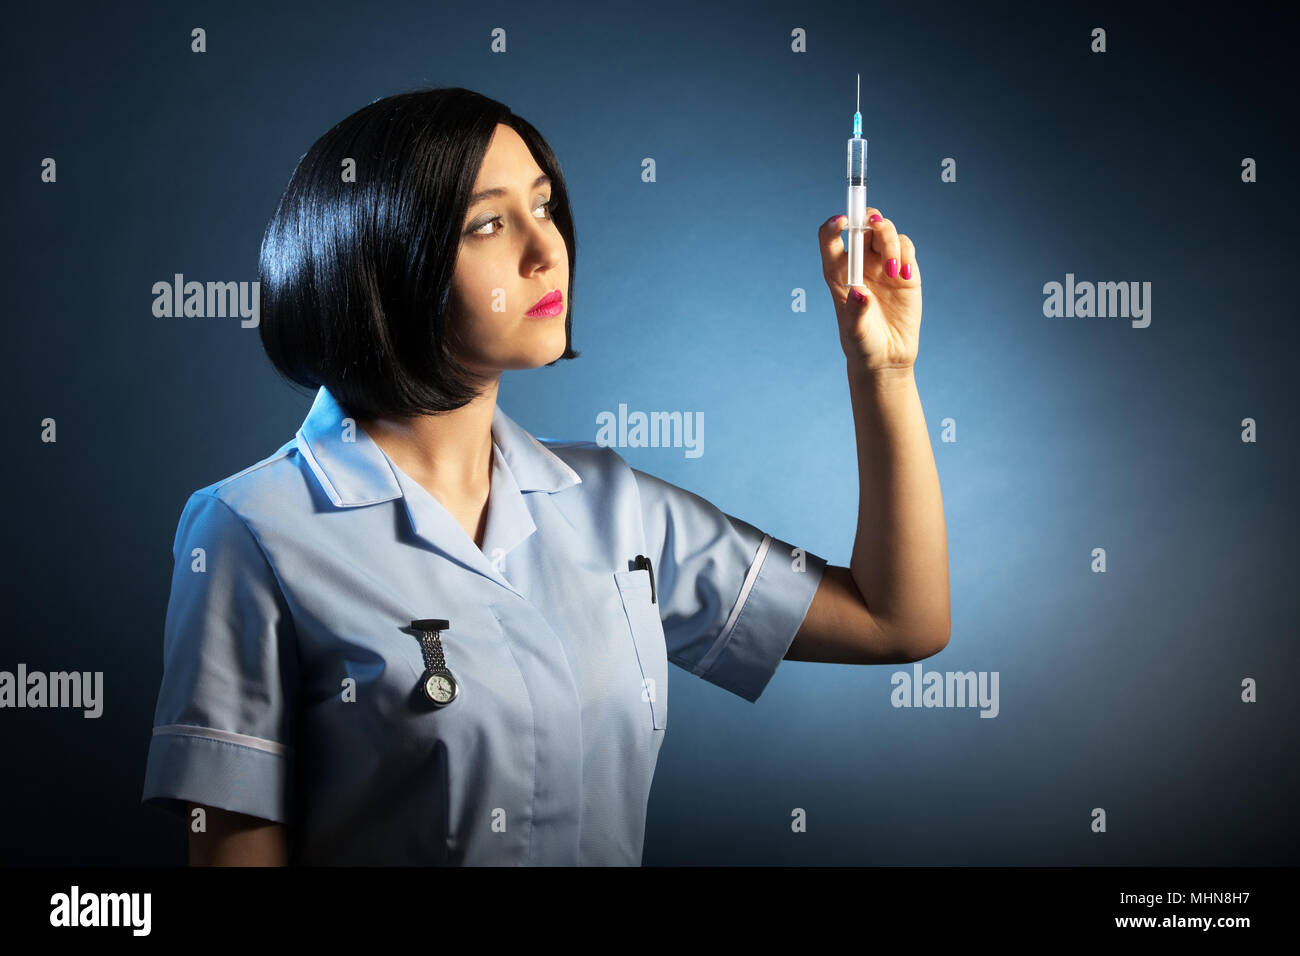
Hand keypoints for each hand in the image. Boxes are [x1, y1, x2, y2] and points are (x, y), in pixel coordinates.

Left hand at [817, 208, 922, 372]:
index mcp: (837, 273)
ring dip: (890, 240)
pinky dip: (906, 253)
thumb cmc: (862, 343)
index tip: (842, 221)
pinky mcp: (904, 270)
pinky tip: (905, 275)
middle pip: (862, 225)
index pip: (830, 239)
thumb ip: (856, 311)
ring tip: (893, 270)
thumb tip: (860, 292)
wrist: (887, 356)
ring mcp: (882, 264)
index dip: (833, 225)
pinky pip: (906, 247)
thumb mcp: (855, 331)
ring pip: (885, 231)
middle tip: (875, 225)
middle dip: (869, 219)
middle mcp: (858, 263)